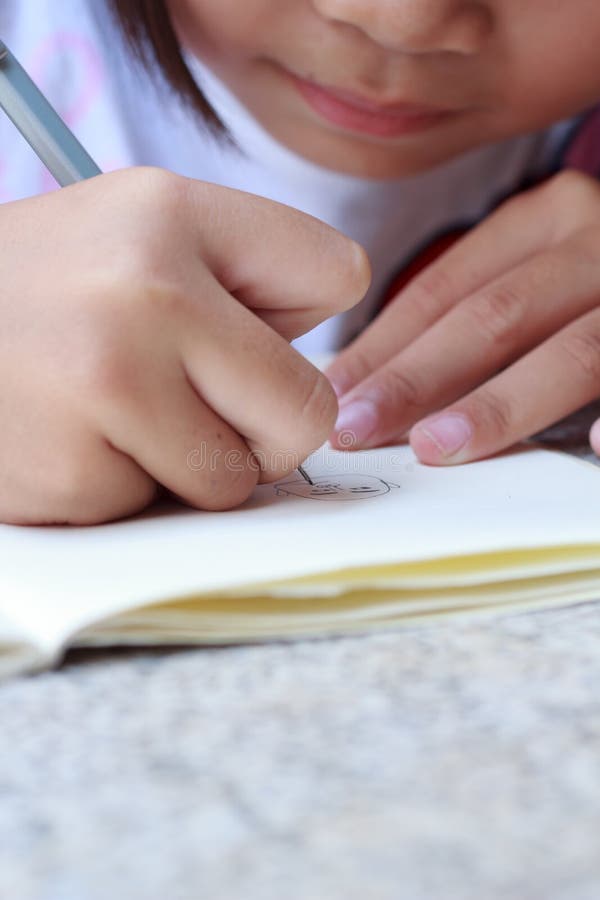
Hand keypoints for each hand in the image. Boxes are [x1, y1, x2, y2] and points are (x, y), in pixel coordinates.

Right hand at [0, 167, 368, 523]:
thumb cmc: (35, 294)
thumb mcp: (129, 234)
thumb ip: (238, 282)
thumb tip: (322, 384)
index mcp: (171, 212)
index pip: (339, 273)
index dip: (304, 321)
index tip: (254, 335)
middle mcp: (147, 289)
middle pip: (309, 408)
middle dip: (262, 426)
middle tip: (194, 403)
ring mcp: (109, 385)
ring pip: (237, 478)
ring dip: (187, 464)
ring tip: (112, 415)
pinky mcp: (75, 472)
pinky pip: (159, 508)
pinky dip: (124, 489)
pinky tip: (69, 441)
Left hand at [327, 171, 599, 463]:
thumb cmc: (592, 279)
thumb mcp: (537, 267)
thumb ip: (476, 311)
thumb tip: (371, 380)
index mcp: (544, 220)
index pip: (446, 291)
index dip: (386, 348)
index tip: (337, 397)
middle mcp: (595, 239)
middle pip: (493, 316)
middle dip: (418, 379)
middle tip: (357, 430)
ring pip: (572, 349)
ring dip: (502, 404)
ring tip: (438, 446)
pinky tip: (596, 447)